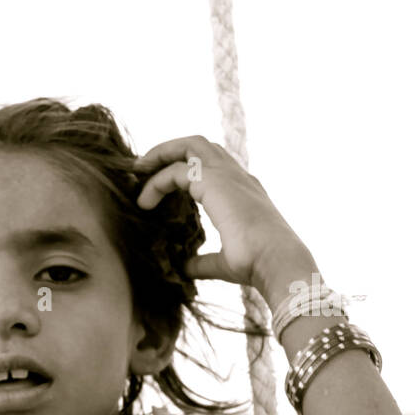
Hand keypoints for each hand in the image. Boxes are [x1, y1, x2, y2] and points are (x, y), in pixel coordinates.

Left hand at [134, 136, 313, 300]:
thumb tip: (185, 269)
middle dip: (169, 151)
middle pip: (199, 145)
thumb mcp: (224, 263)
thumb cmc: (256, 264)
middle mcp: (237, 177)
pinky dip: (156, 182)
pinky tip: (144, 202)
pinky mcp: (215, 182)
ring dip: (161, 155)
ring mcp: (228, 176)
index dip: (182, 169)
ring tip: (138, 172)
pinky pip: (176, 171)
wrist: (275, 262)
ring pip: (190, 145)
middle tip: (142, 169)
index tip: (157, 186)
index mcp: (243, 191)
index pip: (210, 165)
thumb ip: (203, 262)